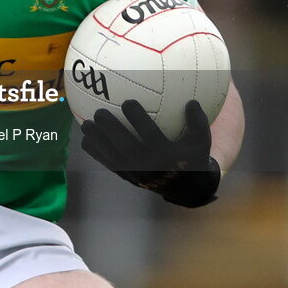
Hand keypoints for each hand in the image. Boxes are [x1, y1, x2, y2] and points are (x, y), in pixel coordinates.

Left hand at [80, 99, 219, 207]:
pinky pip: (108, 164)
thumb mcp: (202, 140)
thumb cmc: (192, 156)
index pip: (150, 135)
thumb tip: (191, 101)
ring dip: (98, 141)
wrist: (185, 187)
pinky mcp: (127, 177)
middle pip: (126, 146)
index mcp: (166, 155)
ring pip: (113, 157)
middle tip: (99, 112)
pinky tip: (86, 137)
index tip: (128, 101)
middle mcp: (149, 165)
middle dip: (111, 130)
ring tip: (86, 124)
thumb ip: (198, 121)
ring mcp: (136, 173)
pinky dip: (95, 152)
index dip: (138, 119)